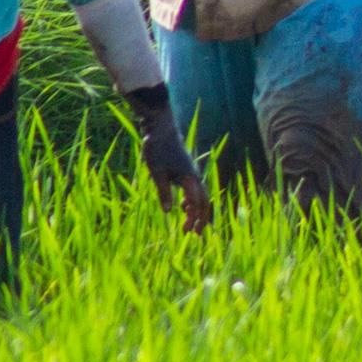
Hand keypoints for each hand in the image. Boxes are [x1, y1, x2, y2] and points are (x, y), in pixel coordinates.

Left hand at [127, 88, 214, 232]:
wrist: (161, 127)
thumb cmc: (158, 148)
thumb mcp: (157, 172)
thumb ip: (164, 192)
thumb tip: (169, 212)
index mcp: (190, 179)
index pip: (198, 204)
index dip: (195, 220)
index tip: (189, 233)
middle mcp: (195, 176)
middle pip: (204, 201)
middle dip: (200, 218)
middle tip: (193, 234)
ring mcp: (191, 172)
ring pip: (200, 195)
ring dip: (196, 210)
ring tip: (188, 222)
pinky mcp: (186, 169)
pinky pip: (194, 188)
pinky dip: (192, 199)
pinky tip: (183, 204)